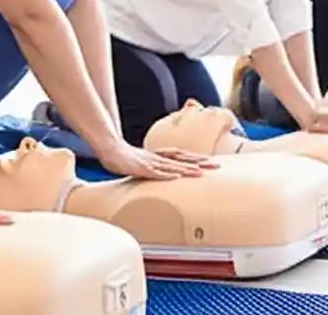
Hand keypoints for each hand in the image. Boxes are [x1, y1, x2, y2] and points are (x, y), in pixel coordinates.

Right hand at [97, 140, 213, 180]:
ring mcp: (150, 162)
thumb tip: (168, 175)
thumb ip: (157, 167)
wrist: (110, 150)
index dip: (198, 158)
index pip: (183, 156)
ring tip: (201, 172)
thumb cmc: (127, 159)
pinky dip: (166, 174)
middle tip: (217, 166)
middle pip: (183, 159)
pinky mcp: (140, 168)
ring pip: (172, 166)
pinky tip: (176, 177)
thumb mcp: (146, 164)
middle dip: (200, 162)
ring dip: (186, 169)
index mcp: (161, 156)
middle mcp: (159, 157)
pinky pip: (154, 172)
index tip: (213, 162)